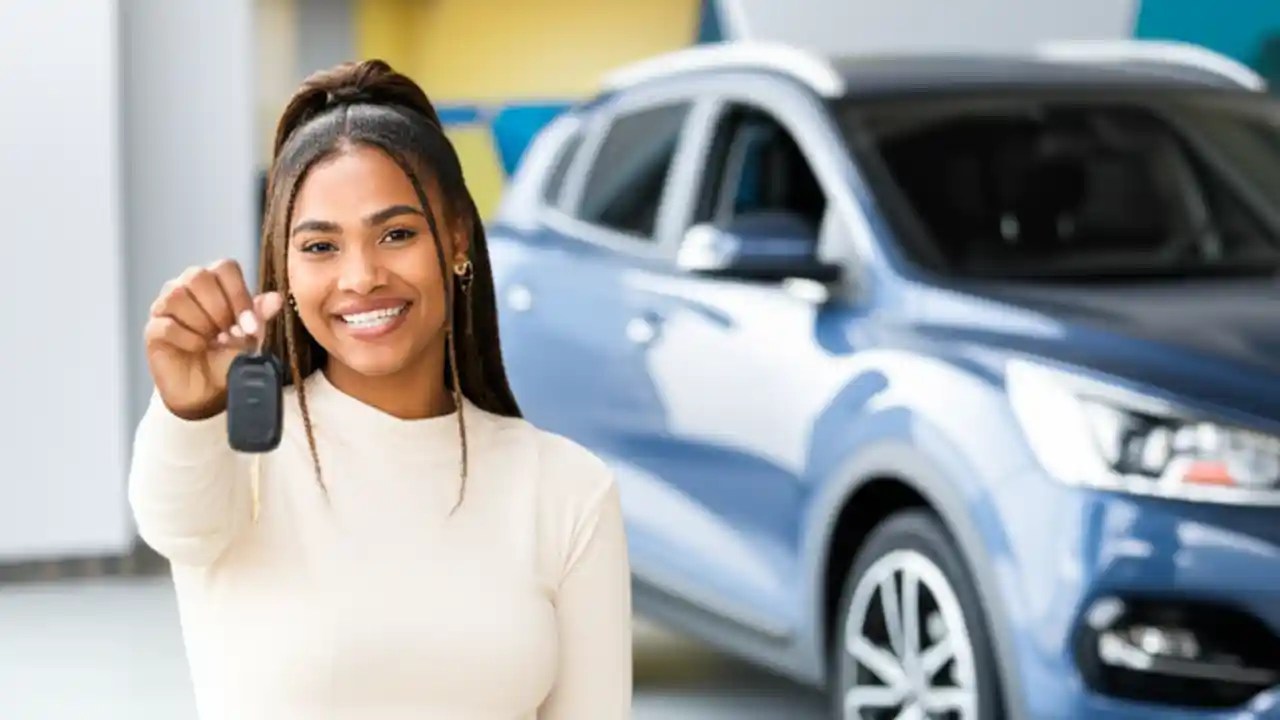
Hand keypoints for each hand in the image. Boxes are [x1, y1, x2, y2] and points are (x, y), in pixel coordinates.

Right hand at [144, 260, 283, 419]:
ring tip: (213, 341)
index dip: (240, 295)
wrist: (207, 389)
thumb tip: (276, 299)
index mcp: (214, 283)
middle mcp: (186, 287)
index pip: (225, 267)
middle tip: (229, 334)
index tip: (251, 325)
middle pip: (199, 276)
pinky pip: (166, 324)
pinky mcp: (152, 330)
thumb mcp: (251, 336)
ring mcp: (165, 306)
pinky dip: (187, 338)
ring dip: (203, 322)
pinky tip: (198, 348)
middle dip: (220, 309)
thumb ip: (260, 316)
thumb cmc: (228, 355)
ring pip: (177, 296)